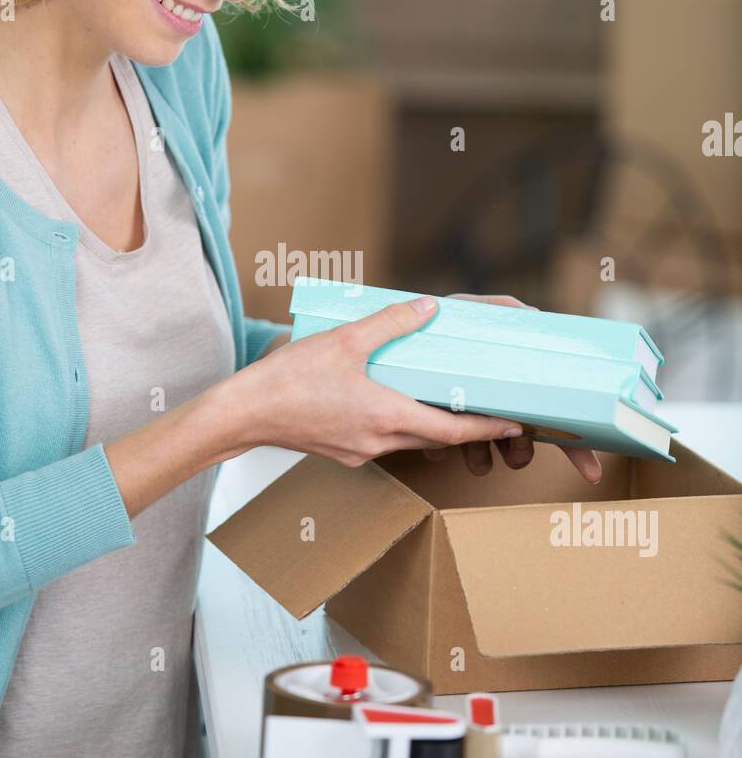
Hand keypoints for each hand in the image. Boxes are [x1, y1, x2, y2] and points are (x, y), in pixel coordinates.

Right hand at [219, 296, 526, 466]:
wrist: (242, 415)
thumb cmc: (288, 379)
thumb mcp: (344, 340)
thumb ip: (390, 323)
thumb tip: (427, 306)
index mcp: (387, 416)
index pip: (453, 430)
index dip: (487, 428)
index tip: (515, 425)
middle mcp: (379, 442)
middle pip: (435, 438)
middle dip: (464, 427)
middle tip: (490, 409)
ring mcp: (360, 451)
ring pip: (408, 440)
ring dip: (429, 425)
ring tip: (445, 402)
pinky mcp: (343, 452)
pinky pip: (383, 441)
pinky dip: (397, 424)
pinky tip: (390, 402)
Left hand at [422, 293, 601, 483]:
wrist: (401, 333)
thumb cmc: (447, 320)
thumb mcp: (477, 310)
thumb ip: (506, 309)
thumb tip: (535, 316)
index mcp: (514, 384)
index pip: (555, 418)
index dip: (577, 447)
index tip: (592, 472)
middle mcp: (494, 404)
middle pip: (522, 443)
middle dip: (520, 454)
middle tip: (515, 453)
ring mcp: (465, 419)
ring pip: (486, 455)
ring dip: (483, 459)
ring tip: (475, 456)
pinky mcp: (433, 427)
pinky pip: (442, 450)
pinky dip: (440, 450)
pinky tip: (436, 445)